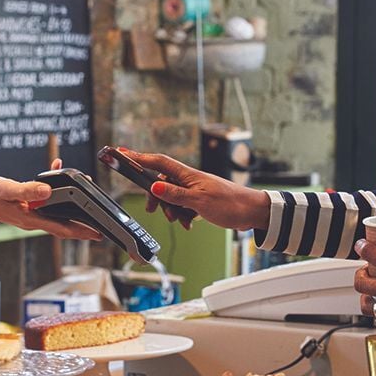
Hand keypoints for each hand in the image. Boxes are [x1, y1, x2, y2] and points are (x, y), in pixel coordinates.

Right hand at [0, 176, 101, 240]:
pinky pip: (47, 203)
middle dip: (83, 227)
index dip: (82, 231)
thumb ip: (27, 190)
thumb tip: (47, 190)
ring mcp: (31, 215)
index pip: (62, 228)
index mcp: (31, 219)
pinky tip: (57, 172)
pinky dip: (57, 192)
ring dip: (74, 211)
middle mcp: (34, 219)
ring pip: (58, 215)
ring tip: (89, 205)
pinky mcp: (28, 207)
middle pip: (64, 226)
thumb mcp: (7, 189)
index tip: (98, 234)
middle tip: (101, 228)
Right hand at [122, 148, 269, 232]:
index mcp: (188, 174)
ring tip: (180, 220)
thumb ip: (175, 195)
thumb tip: (154, 187)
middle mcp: (189, 179)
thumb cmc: (231, 204)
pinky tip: (188, 224)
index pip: (158, 162)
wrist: (253, 212)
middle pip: (161, 182)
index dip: (139, 157)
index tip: (122, 152)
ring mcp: (194, 189)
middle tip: (152, 210)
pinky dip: (182, 215)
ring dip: (171, 210)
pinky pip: (182, 205)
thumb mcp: (200, 202)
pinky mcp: (199, 199)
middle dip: (156, 198)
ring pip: (171, 196)